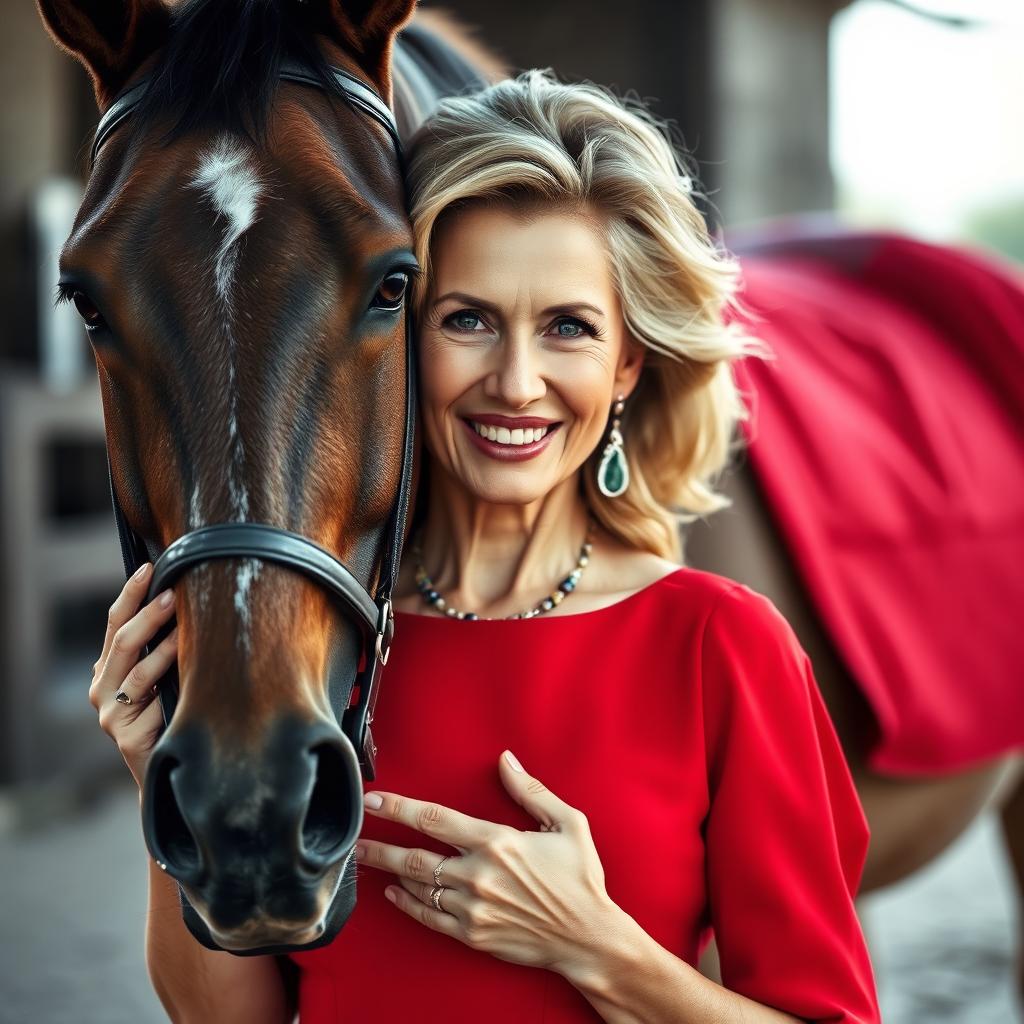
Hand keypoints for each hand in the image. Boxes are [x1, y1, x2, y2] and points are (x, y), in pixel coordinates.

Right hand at [89, 562, 178, 788]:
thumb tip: (190, 597)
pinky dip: (173, 686)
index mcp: (108, 669)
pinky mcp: (125, 737)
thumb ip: (164, 646)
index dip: (130, 595)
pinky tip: (193, 675)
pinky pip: (152, 704)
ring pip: (140, 672)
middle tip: (174, 593)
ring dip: (167, 647)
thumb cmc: (174, 714)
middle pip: (123, 642)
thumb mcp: (165, 676)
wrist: (168, 769)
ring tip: (189, 628)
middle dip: (149, 615)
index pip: (114, 624)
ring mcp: (110, 714)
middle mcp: (102, 688)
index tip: (149, 567)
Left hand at [356, 749, 622, 977]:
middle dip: (380, 844)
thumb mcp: (568, 823)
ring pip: (419, 886)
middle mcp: (478, 875)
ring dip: (390, 871)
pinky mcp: (473, 934)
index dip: (399, 808)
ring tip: (367, 859)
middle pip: (414, 856)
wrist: (588, 937)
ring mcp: (472, 907)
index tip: (375, 800)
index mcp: (497, 842)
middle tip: (356, 835)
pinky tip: (394, 891)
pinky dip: (407, 903)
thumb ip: (531, 791)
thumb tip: (507, 761)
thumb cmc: (580, 879)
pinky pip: (429, 917)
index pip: (435, 819)